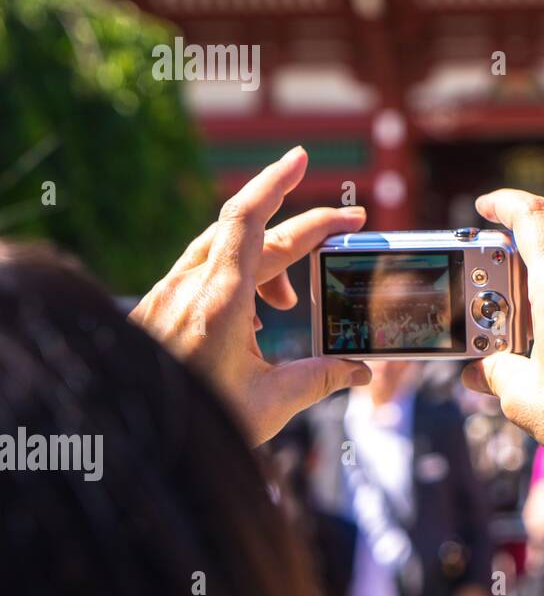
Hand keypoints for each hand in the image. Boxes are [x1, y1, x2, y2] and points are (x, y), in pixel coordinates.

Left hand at [130, 147, 371, 444]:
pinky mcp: (158, 308)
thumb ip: (321, 378)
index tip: (302, 158)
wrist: (129, 437)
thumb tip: (361, 370)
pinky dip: (240, 277)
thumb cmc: (197, 422)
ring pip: (225, 249)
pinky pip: (204, 272)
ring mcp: (169, 294)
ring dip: (270, 258)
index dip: (278, 182)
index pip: (250, 219)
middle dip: (305, 227)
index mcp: (221, 300)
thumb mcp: (269, 404)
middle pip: (252, 232)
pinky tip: (252, 319)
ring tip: (291, 303)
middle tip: (346, 225)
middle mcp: (190, 286)